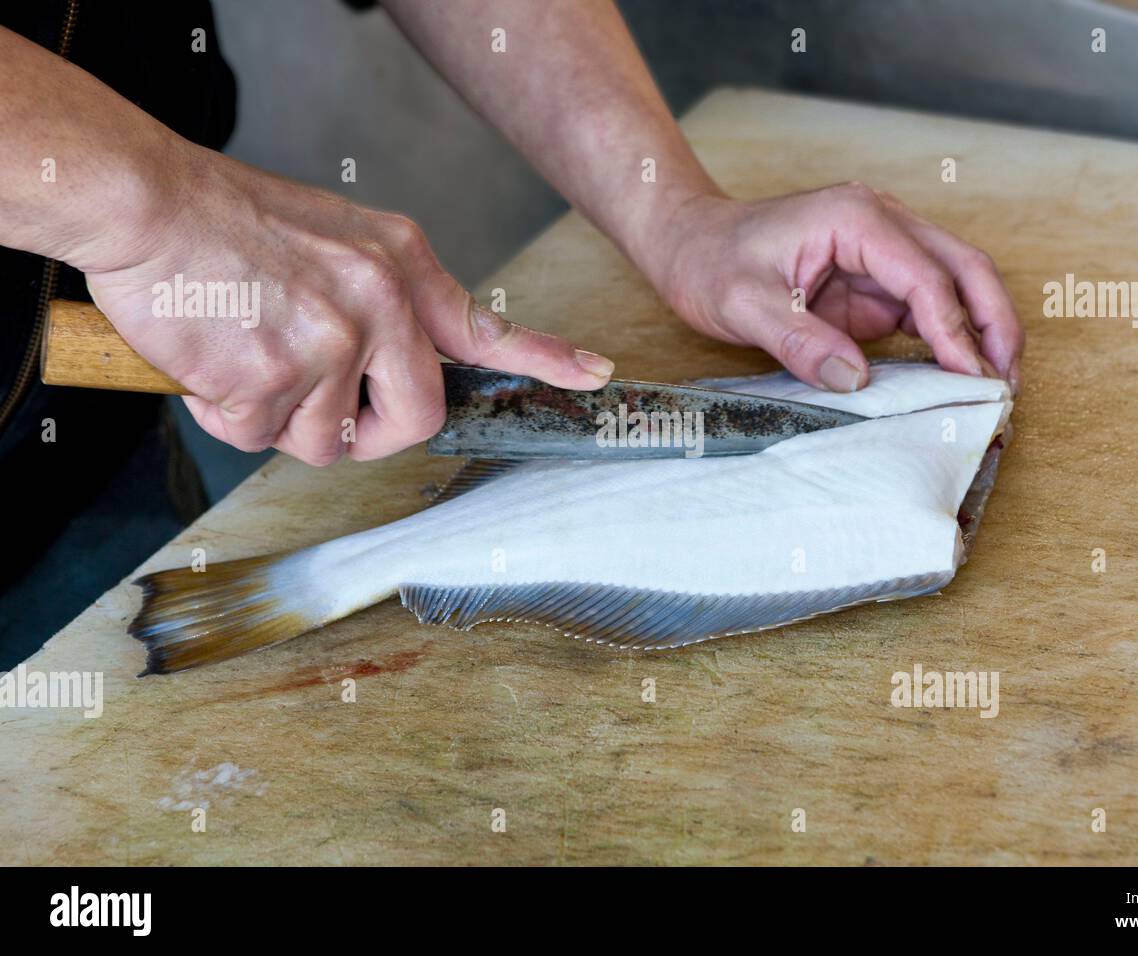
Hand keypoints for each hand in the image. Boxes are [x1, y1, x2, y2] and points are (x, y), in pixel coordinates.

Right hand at [82, 141, 614, 464]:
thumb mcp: (335, 240)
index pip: (486, 328)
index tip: (597, 375)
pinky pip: (261, 437)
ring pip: (325, 440)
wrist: (146, 202)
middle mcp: (382, 303)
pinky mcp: (278, 374)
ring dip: (280, 420)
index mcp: (400, 266)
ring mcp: (334, 340)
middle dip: (368, 434)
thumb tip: (382, 369)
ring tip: (244, 355)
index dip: (547, 359)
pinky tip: (213, 361)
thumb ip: (375, 299)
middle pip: (415, 421)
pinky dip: (229, 415)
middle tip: (322, 410)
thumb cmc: (229, 224)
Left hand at [648, 184, 1022, 394]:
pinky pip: (927, 307)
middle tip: (1006, 384)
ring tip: (994, 389)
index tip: (971, 381)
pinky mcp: (875, 280)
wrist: (689, 243)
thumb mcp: (742, 304)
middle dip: (995, 325)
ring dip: (981, 333)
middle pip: (964, 268)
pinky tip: (957, 378)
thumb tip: (856, 380)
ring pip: (956, 285)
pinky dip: (948, 340)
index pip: (926, 275)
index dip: (955, 331)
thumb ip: (798, 341)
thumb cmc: (710, 261)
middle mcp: (881, 223)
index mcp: (856, 217)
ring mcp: (883, 251)